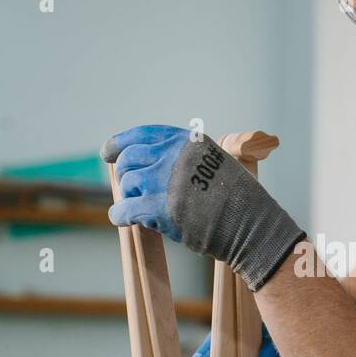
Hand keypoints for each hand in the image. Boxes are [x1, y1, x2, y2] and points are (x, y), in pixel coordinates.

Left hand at [101, 123, 304, 290]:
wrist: (247, 222)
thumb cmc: (234, 198)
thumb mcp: (212, 161)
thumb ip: (183, 159)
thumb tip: (151, 165)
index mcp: (184, 141)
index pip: (141, 135)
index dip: (119, 144)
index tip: (108, 153)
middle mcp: (170, 155)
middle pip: (129, 160)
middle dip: (127, 175)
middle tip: (133, 190)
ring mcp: (161, 180)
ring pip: (128, 185)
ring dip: (130, 197)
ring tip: (143, 207)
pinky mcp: (155, 207)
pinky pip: (123, 209)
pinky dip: (120, 215)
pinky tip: (121, 219)